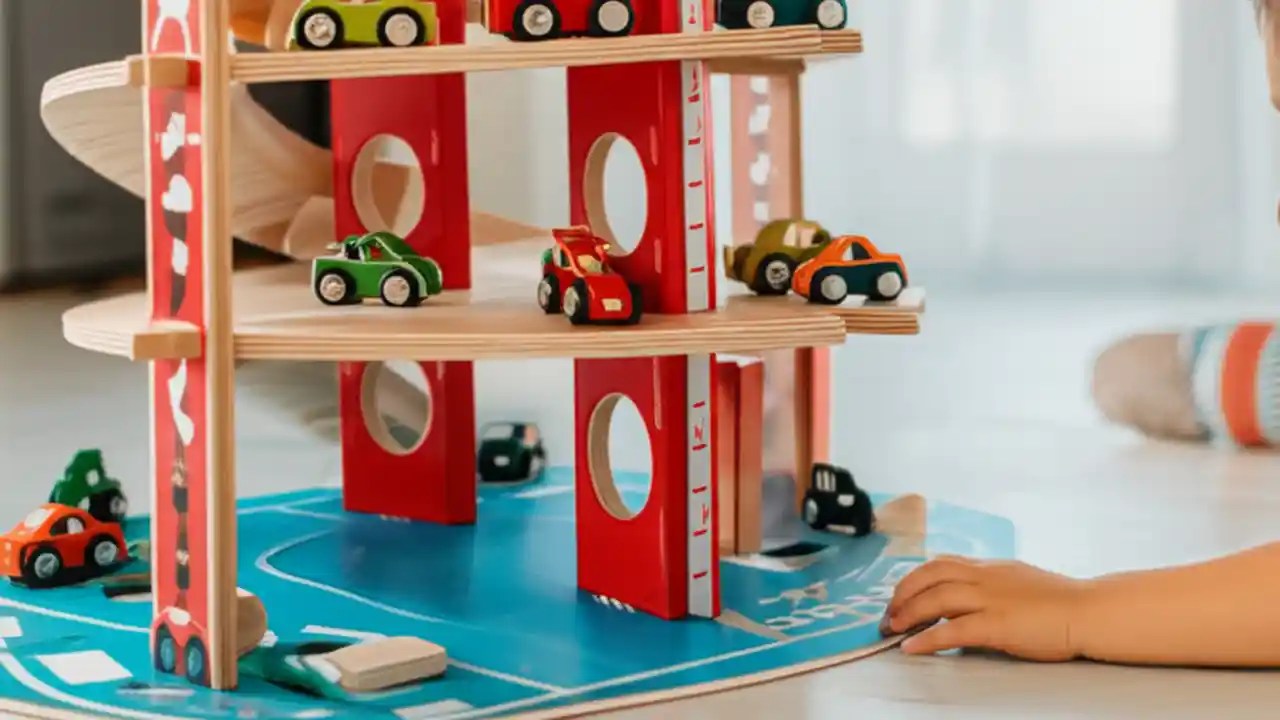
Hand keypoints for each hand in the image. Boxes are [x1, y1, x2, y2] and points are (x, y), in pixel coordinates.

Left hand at [882, 556, 1094, 660]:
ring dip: (907, 613)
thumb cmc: (1057, 602)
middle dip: (902, 594)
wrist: (1088, 611)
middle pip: (929, 576)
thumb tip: (961, 602)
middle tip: (889, 615)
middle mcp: (985, 577)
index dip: (913, 579)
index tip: (900, 596)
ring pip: (936, 598)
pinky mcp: (998, 623)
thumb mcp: (1015, 582)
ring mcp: (991, 598)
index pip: (940, 563)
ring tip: (892, 629)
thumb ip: (987, 586)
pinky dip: (927, 638)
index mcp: (988, 567)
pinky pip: (953, 629)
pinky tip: (912, 647)